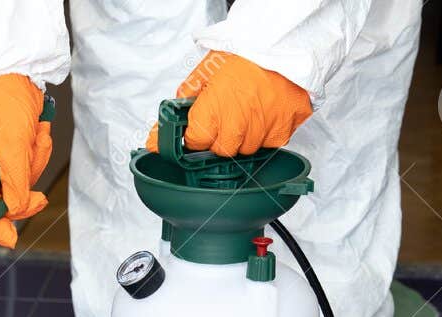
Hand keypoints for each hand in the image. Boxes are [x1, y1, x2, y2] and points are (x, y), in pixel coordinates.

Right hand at [0, 74, 52, 247]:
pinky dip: (37, 153)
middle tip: (33, 181)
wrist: (16, 76)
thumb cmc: (4, 103)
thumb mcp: (11, 146)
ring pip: (21, 187)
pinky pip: (30, 170)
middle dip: (23, 189)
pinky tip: (35, 135)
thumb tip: (13, 209)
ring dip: (33, 163)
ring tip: (32, 139)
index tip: (10, 237)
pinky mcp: (14, 156)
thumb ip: (13, 183)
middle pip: (3, 203)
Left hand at [145, 51, 312, 157]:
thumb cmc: (242, 53)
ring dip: (245, 136)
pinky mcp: (284, 129)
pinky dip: (267, 132)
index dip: (196, 135)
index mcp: (213, 111)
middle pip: (222, 150)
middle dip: (221, 136)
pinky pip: (271, 143)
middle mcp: (238, 124)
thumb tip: (157, 135)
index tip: (200, 126)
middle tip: (228, 113)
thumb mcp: (205, 72)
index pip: (196, 143)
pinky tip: (265, 111)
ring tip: (248, 108)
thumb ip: (182, 105)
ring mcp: (264, 129)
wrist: (280, 41)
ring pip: (248, 149)